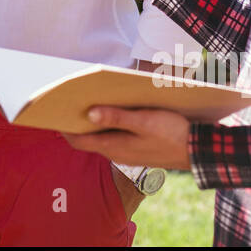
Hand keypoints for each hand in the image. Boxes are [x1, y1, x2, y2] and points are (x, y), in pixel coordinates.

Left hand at [63, 107, 192, 170]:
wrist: (199, 151)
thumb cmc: (173, 134)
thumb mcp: (144, 121)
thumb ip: (116, 118)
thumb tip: (89, 114)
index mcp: (114, 147)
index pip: (78, 140)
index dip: (63, 126)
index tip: (52, 110)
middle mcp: (116, 152)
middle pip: (87, 137)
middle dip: (76, 119)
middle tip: (67, 99)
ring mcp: (126, 152)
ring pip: (101, 136)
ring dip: (92, 120)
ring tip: (86, 98)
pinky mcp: (136, 148)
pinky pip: (114, 136)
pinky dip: (108, 123)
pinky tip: (112, 108)